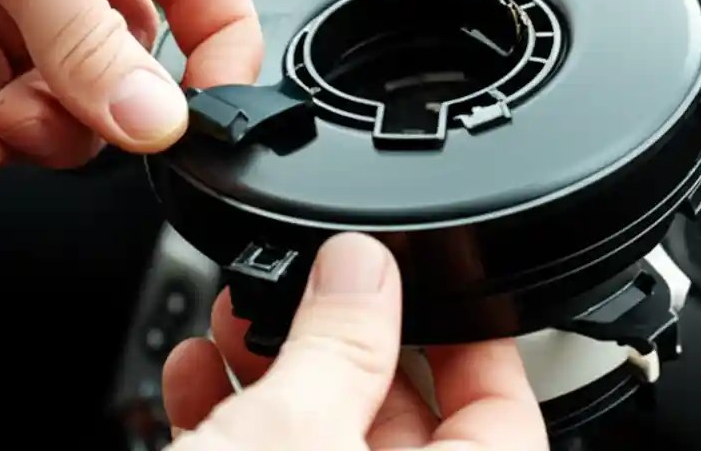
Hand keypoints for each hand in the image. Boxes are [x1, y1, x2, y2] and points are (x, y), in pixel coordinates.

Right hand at [162, 234, 548, 449]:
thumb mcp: (291, 438)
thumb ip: (337, 345)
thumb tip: (363, 266)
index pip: (504, 411)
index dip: (468, 335)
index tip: (429, 278)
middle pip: (399, 413)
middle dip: (339, 335)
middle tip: (302, 278)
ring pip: (323, 433)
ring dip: (274, 367)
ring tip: (234, 310)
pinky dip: (232, 416)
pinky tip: (195, 371)